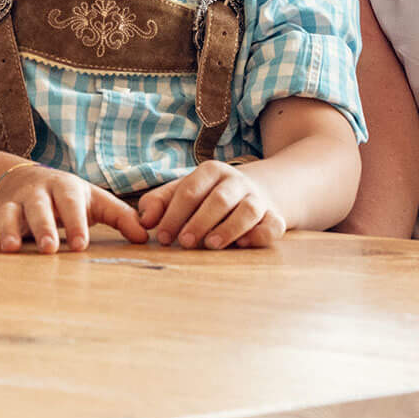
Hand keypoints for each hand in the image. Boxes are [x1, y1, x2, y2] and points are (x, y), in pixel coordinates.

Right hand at [0, 163, 146, 254]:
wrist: (24, 178)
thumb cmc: (66, 196)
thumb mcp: (94, 200)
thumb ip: (120, 217)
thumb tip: (144, 236)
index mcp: (63, 188)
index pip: (70, 203)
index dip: (75, 222)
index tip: (80, 244)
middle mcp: (36, 194)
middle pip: (37, 207)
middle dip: (42, 227)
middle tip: (48, 249)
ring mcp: (13, 204)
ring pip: (7, 213)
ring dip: (8, 229)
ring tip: (11, 249)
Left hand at [135, 161, 286, 249]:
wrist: (253, 191)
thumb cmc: (206, 196)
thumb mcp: (180, 192)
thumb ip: (156, 203)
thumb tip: (144, 221)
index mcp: (210, 171)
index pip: (190, 190)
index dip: (174, 215)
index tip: (162, 237)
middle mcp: (237, 182)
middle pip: (219, 199)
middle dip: (200, 222)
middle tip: (184, 243)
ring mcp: (258, 199)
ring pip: (248, 210)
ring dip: (229, 229)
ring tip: (211, 245)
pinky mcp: (275, 217)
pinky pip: (273, 225)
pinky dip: (260, 235)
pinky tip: (244, 244)